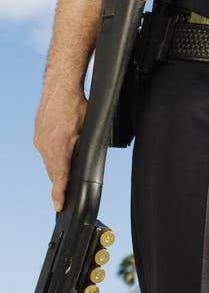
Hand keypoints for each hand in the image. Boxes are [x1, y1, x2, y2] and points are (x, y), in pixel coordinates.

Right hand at [34, 80, 87, 211]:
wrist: (59, 86)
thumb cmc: (76, 105)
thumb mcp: (87, 128)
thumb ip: (84, 146)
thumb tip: (85, 160)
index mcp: (59, 146)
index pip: (59, 176)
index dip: (59, 193)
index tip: (59, 206)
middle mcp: (46, 146)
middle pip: (53, 172)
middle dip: (60, 184)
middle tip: (64, 196)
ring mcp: (40, 141)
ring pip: (49, 162)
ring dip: (56, 169)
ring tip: (63, 177)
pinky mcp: (38, 135)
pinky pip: (45, 152)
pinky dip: (52, 157)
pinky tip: (59, 156)